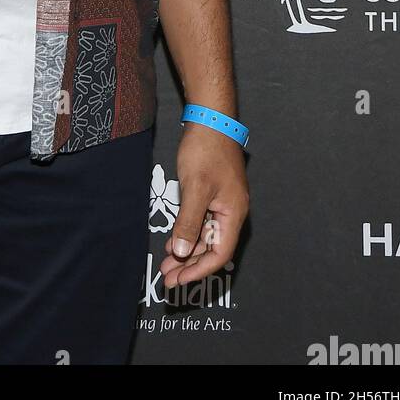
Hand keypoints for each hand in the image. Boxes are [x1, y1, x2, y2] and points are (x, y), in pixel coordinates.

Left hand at [159, 122, 248, 289]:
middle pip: (212, 248)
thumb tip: (181, 253)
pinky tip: (173, 241)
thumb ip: (189, 222)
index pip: (219, 254)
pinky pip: (201, 222)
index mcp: (233, 214)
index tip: (178, 280)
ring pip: (205, 236)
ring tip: (166, 263)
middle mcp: (231, 212)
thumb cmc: (206, 150)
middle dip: (189, 264)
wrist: (210, 119)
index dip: (198, 270)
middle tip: (167, 277)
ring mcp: (222, 203)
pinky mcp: (212, 194)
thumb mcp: (195, 188)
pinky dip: (187, 233)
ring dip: (186, 250)